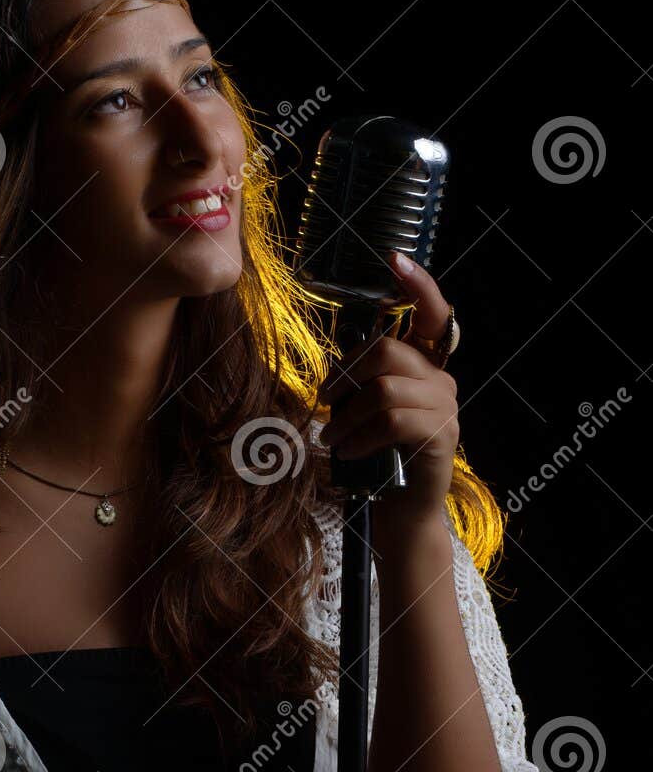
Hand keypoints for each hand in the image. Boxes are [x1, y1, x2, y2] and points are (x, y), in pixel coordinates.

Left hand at [318, 250, 458, 540]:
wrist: (399, 512)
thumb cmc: (376, 460)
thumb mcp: (364, 414)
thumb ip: (360, 384)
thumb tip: (334, 370)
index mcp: (423, 366)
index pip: (432, 313)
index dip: (418, 284)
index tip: (395, 258)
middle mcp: (440, 379)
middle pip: (388, 351)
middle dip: (346, 375)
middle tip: (327, 404)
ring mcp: (445, 408)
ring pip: (385, 389)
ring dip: (347, 415)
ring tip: (333, 440)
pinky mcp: (440, 437)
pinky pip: (393, 421)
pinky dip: (360, 436)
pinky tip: (347, 452)